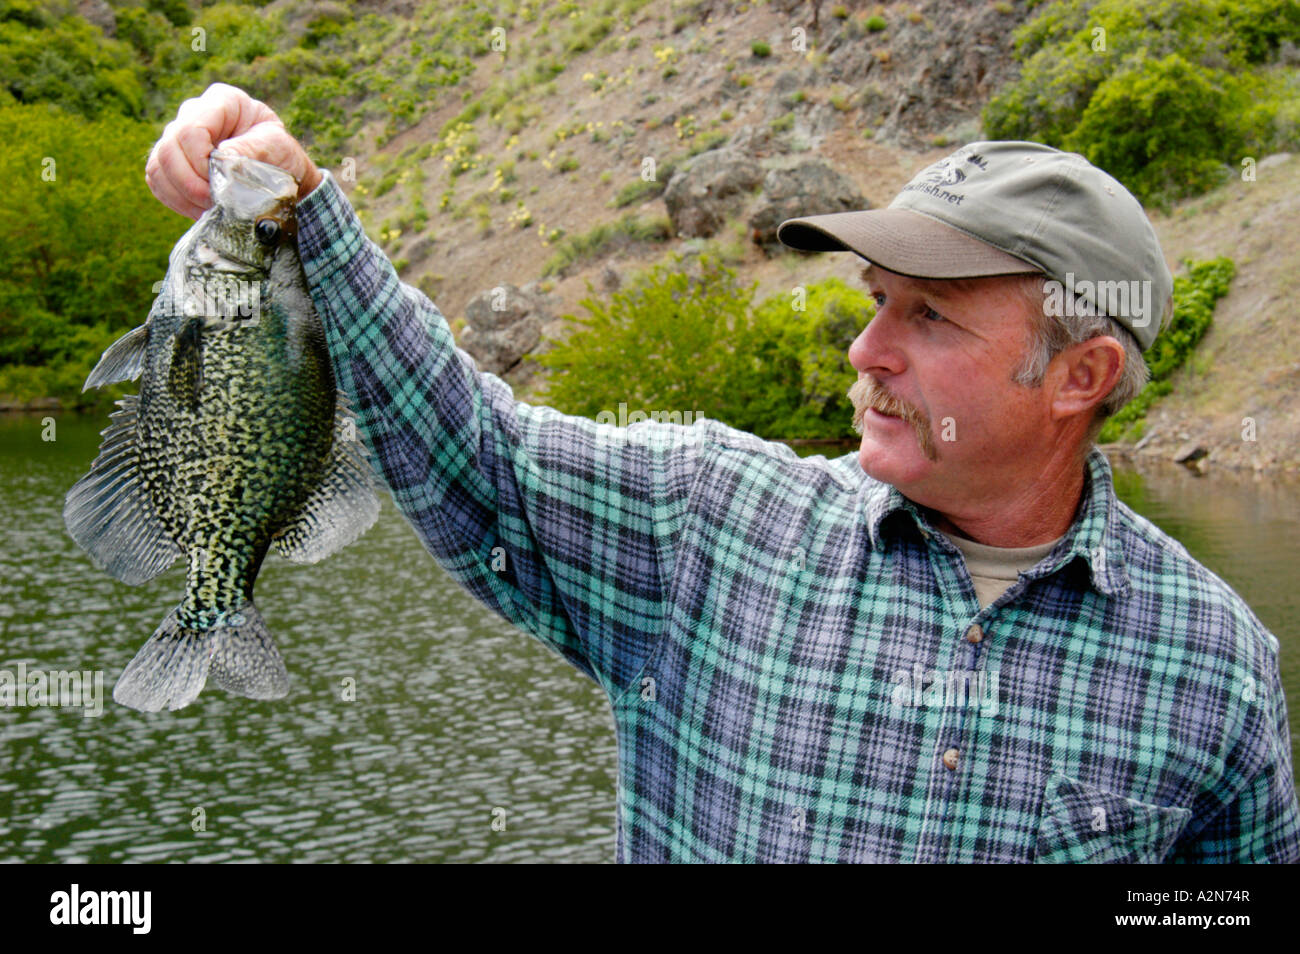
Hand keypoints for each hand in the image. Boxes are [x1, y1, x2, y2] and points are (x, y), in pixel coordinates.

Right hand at [145, 83, 322, 218]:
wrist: (281, 173)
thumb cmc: (281, 156)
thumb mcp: (277, 148)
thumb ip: (251, 150)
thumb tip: (220, 158)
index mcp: (223, 101)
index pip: (191, 130)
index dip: (199, 162)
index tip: (220, 185)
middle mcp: (194, 113)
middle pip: (169, 149)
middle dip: (189, 184)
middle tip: (214, 204)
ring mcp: (178, 136)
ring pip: (158, 166)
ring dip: (181, 195)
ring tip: (210, 209)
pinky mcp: (172, 160)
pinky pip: (157, 180)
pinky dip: (175, 200)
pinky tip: (199, 209)